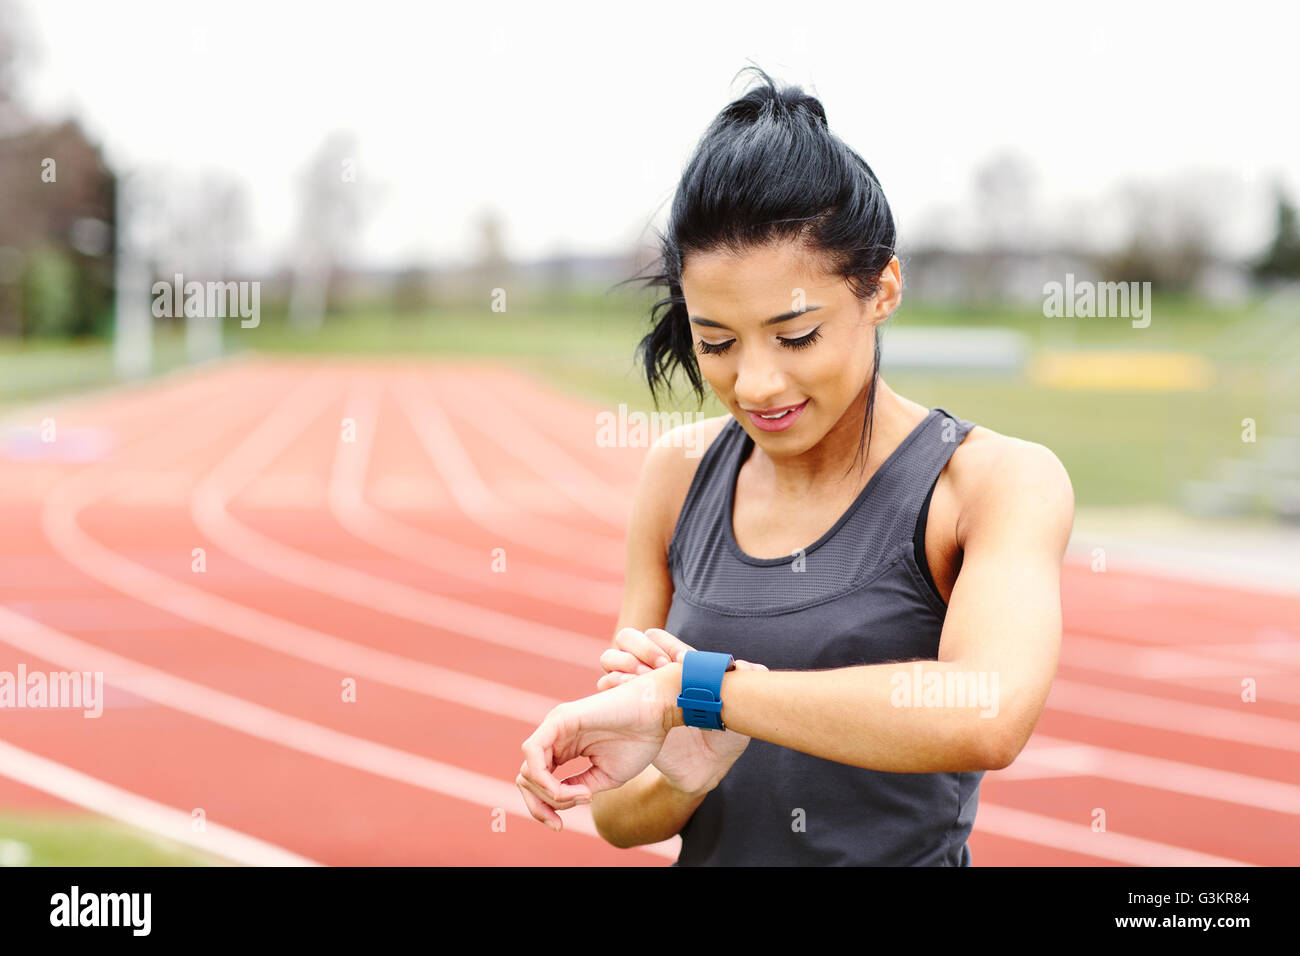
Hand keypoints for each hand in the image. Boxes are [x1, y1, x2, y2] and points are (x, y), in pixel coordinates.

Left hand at [517, 663, 680, 831]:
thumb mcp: (604, 777)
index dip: (542, 808)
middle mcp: (555, 737)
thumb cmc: (638, 742)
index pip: (536, 782)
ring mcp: (555, 727)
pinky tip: (567, 790)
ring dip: (547, 795)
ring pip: (527, 770)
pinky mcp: (559, 719)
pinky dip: (544, 780)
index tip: (559, 826)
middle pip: (526, 779)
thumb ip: (577, 788)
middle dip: (538, 807)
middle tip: (559, 822)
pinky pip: (533, 753)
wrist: (657, 713)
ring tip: (581, 797)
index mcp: (565, 748)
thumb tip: (557, 800)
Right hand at [597, 627, 766, 796]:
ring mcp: (637, 691)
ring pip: (613, 659)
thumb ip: (749, 683)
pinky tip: (621, 691)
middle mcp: (655, 673)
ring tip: (637, 675)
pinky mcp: (625, 712)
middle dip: (640, 647)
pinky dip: (610, 684)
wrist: (709, 768)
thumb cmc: (727, 733)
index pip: (662, 639)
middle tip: (656, 666)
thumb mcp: (741, 708)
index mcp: (680, 665)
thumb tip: (750, 667)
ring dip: (622, 662)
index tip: (679, 660)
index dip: (666, 643)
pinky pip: (606, 689)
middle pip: (631, 640)